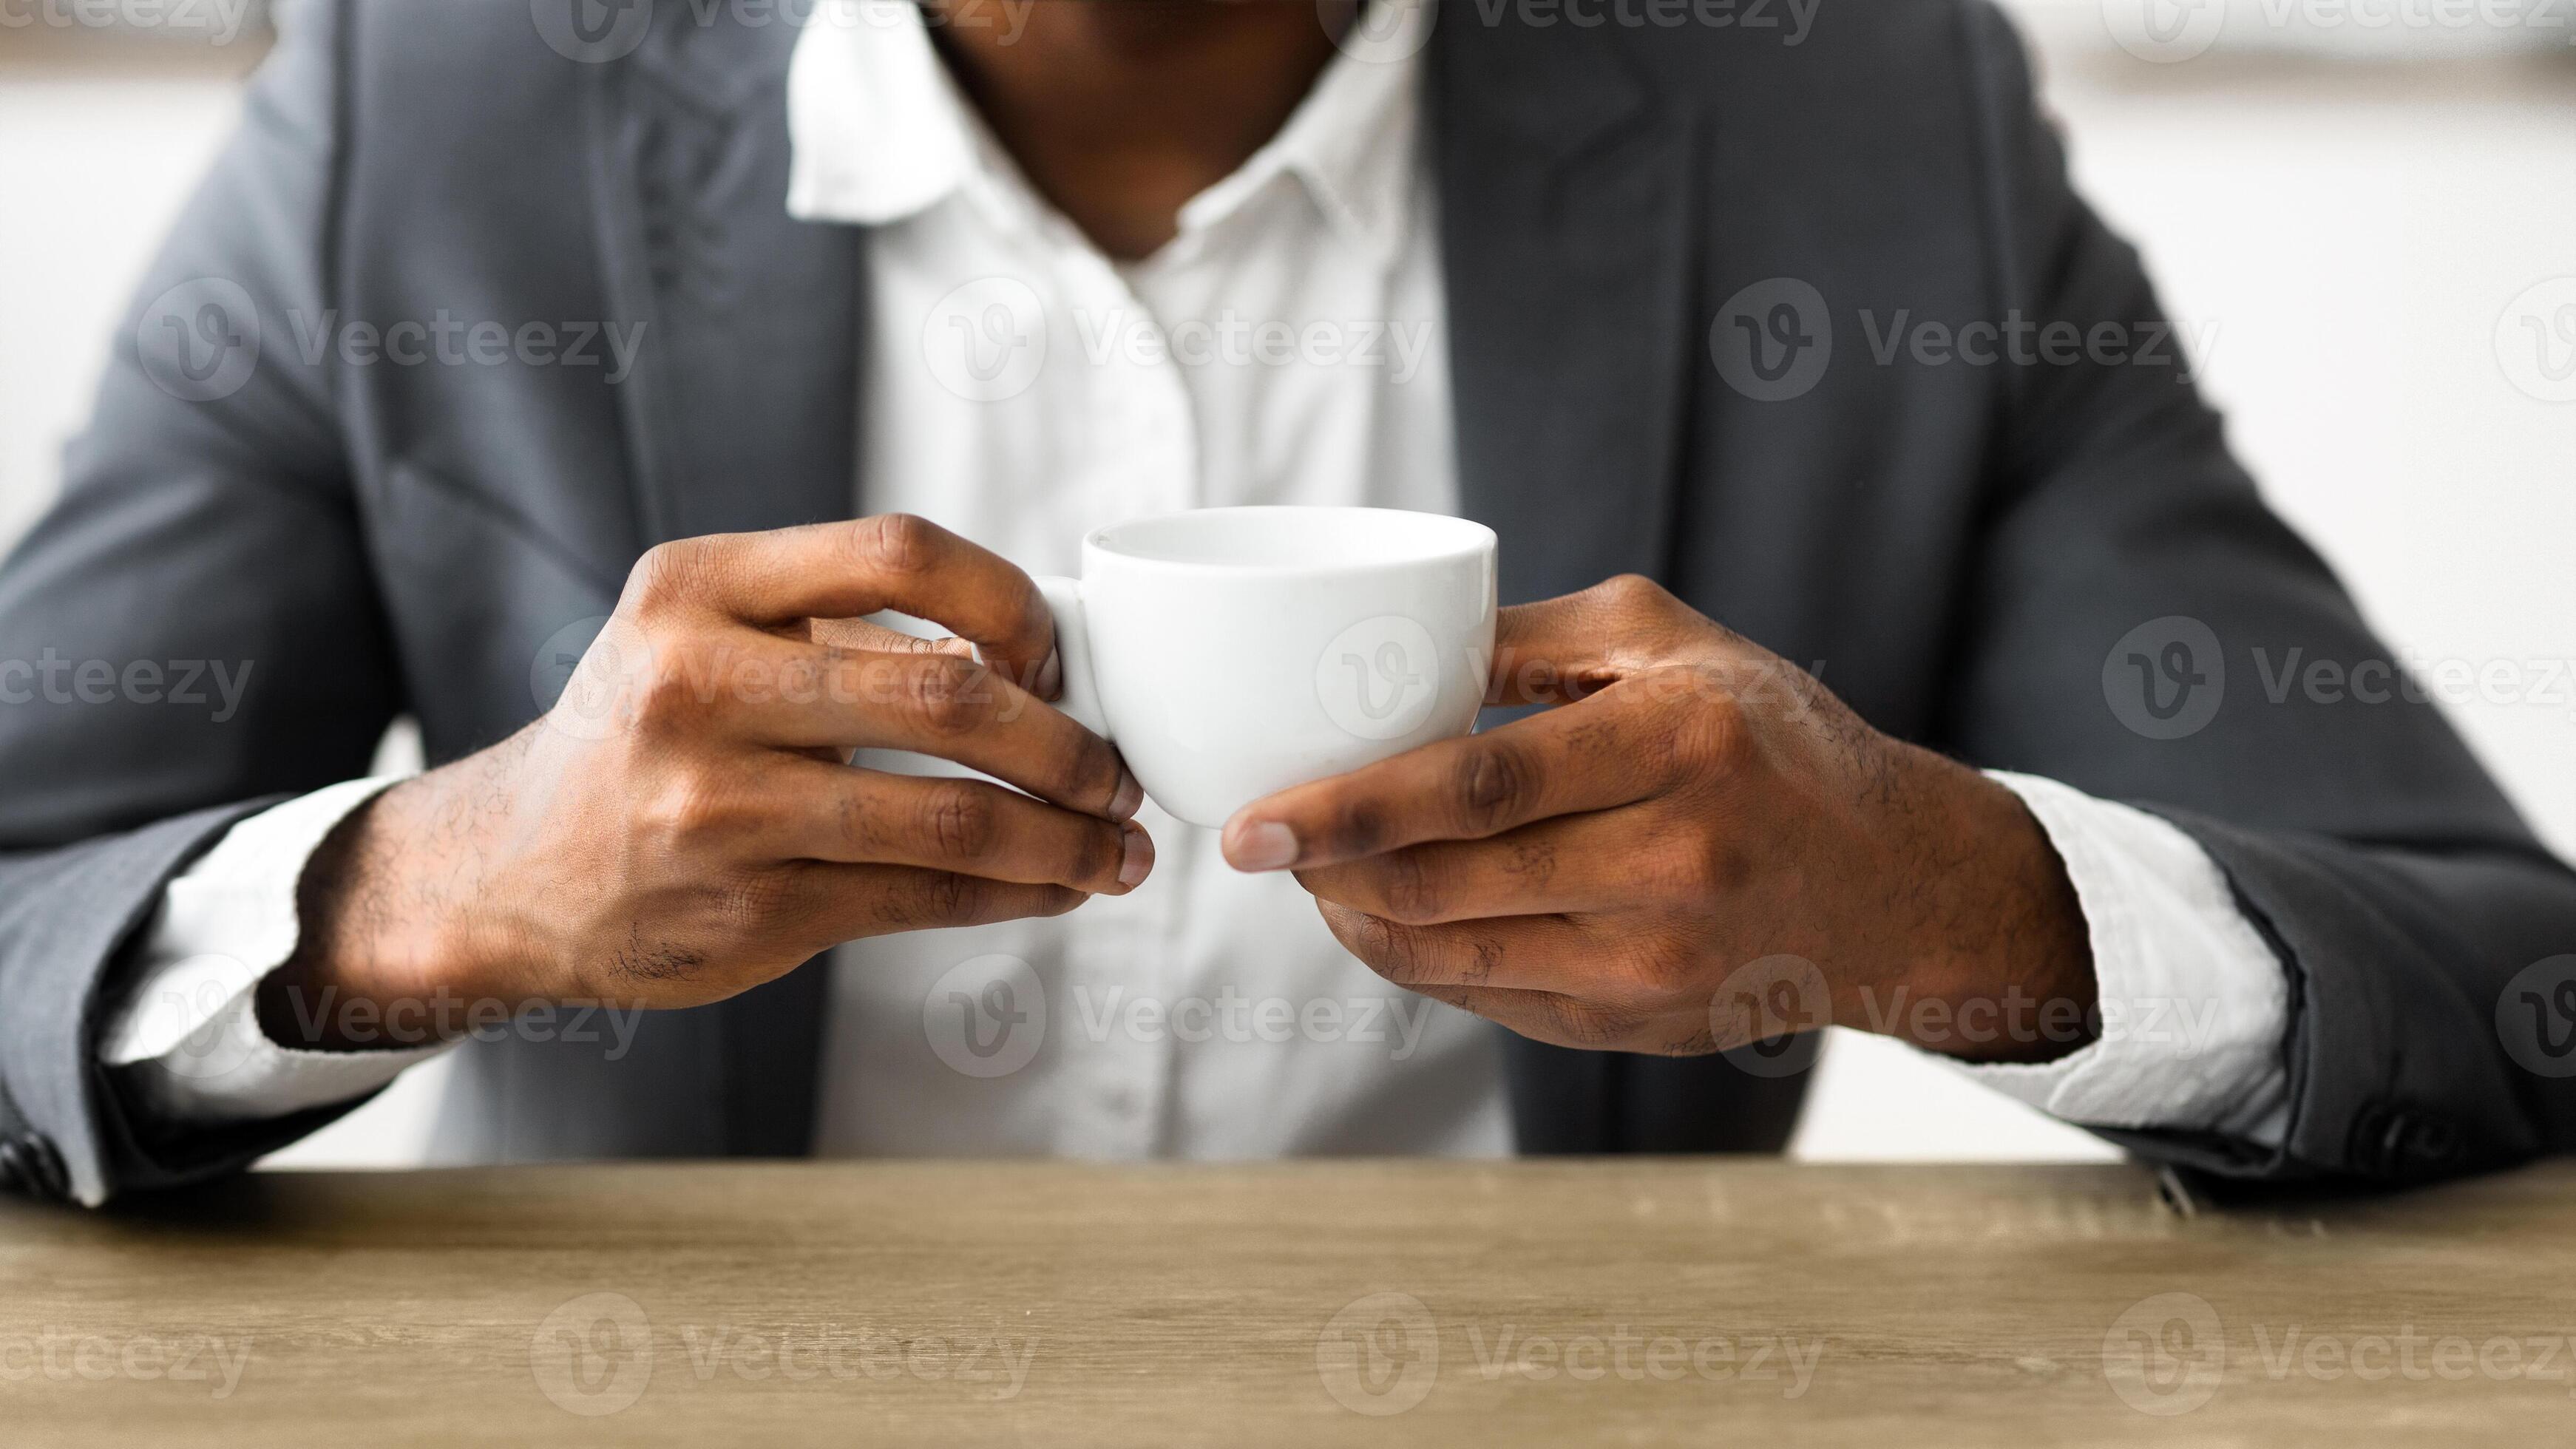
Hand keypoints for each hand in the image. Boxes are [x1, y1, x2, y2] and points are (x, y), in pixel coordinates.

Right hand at [260, 516, 1149, 1048]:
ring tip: (1116, 848)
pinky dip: (1014, 895)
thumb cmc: (647, 735)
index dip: (1009, 600)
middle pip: (945, 693)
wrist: (509, 872)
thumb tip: (1040, 652)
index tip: (1060, 653)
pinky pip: (921, 899)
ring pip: (949, 816)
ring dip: (1062, 838)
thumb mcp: (702, 635)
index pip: (897, 551)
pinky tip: (1058, 889)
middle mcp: (697, 686)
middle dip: (1067, 741)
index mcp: (697, 588)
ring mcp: (717, 806)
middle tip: (1118, 771)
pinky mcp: (747, 909)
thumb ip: (842, 627)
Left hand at [1220, 575, 2093, 1062]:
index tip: (1254, 819)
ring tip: (1311, 870)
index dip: (1350, 808)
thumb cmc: (1767, 735)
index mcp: (1677, 746)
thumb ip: (1523, 637)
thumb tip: (1386, 652)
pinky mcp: (1635, 1026)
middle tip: (1258, 833)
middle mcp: (1672, 865)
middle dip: (1326, 868)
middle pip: (1445, 886)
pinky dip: (1415, 958)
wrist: (1890, 884)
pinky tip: (1384, 913)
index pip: (1478, 790)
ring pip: (1449, 958)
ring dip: (1355, 919)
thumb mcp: (1666, 642)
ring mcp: (1655, 965)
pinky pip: (1486, 999)